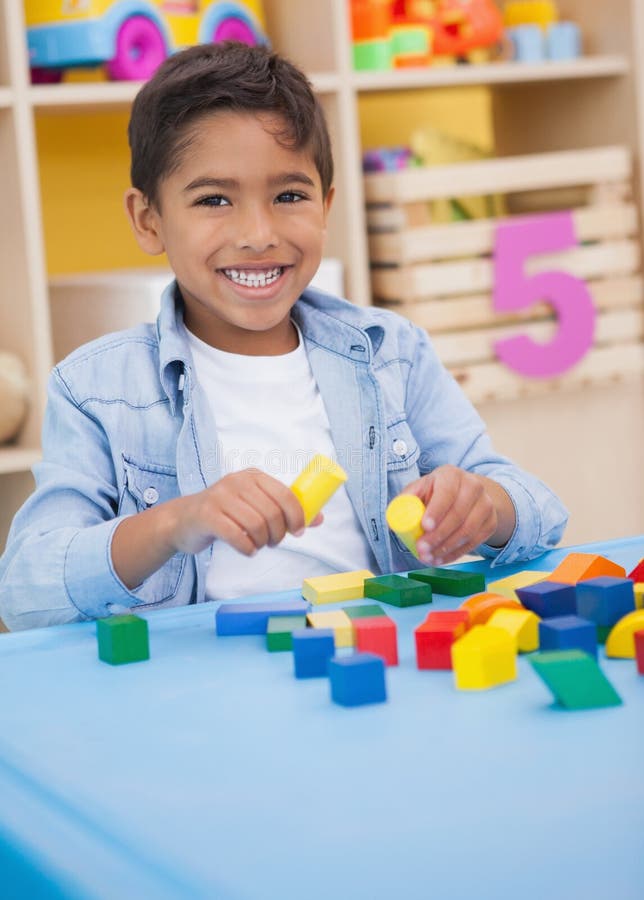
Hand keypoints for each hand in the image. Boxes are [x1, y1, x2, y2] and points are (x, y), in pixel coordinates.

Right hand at [170, 469, 322, 556]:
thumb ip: (285, 510)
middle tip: (273, 542)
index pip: (285, 495)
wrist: (184, 520)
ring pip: (256, 526)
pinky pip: (238, 537)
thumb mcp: (255, 505)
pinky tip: (246, 549)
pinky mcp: (207, 515)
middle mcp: (237, 482)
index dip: (297, 516)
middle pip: (272, 513)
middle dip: (278, 534)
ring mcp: (220, 497)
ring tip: (258, 544)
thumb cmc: (226, 513)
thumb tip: (319, 519)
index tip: (298, 532)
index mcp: (253, 476)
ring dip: (262, 542)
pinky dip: (247, 549)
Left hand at [400, 465, 513, 565]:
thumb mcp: (421, 488)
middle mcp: (473, 486)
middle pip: (458, 514)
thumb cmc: (436, 492)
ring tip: (428, 558)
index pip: (446, 493)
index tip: (425, 527)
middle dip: (438, 535)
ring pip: (468, 530)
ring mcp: (485, 505)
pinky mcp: (490, 522)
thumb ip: (408, 499)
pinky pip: (474, 542)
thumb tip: (396, 515)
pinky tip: (440, 559)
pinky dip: (455, 553)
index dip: (436, 511)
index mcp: (451, 475)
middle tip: (422, 549)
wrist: (467, 494)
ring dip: (446, 548)